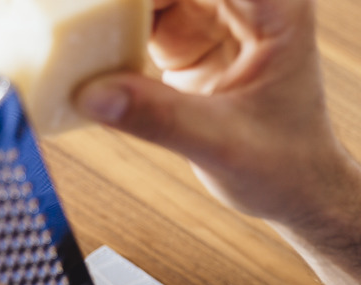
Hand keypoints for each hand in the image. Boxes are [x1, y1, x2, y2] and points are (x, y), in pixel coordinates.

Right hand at [74, 0, 360, 229]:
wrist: (299, 189)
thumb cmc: (288, 166)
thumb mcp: (223, 145)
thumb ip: (160, 118)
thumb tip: (92, 96)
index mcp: (275, 5)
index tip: (109, 5)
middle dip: (117, 1)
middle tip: (66, 9)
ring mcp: (211, 10)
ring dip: (105, 8)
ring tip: (62, 23)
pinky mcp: (185, 30)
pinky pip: (134, 14)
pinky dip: (105, 26)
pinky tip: (76, 44)